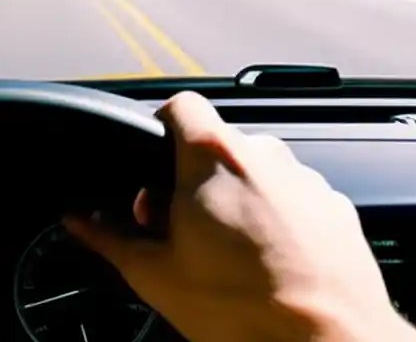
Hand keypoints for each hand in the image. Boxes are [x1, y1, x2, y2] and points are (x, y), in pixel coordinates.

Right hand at [66, 92, 415, 341]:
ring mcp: (305, 179)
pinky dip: (278, 217)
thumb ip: (110, 239)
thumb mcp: (156, 276)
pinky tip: (266, 261)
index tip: (154, 164)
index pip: (179, 105)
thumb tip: (80, 221)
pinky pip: (294, 197)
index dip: (159, 128)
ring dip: (239, 197)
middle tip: (182, 227)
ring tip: (228, 251)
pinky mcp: (335, 206)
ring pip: (258, 170)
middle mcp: (264, 155)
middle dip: (194, 177)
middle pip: (217, 143)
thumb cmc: (243, 311)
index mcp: (212, 157)